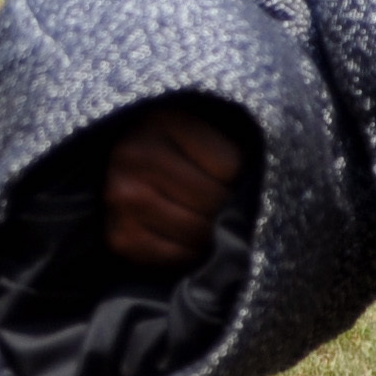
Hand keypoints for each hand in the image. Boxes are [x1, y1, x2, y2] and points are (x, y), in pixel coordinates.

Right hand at [99, 103, 246, 268]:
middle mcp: (133, 155)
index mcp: (162, 119)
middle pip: (212, 200)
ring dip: (212, 234)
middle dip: (229, 209)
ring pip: (195, 230)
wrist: (126, 167)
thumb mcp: (204, 125)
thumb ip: (233, 144)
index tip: (232, 175)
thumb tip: (256, 192)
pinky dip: (188, 254)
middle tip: (229, 208)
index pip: (229, 166)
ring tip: (214, 225)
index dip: (240, 175)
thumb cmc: (180, 148)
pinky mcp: (118, 235)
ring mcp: (119, 196)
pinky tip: (190, 240)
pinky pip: (172, 256)